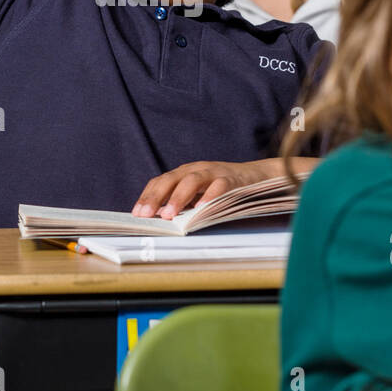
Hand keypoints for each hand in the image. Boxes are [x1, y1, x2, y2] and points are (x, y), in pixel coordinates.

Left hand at [132, 159, 275, 219]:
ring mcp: (213, 172)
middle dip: (156, 197)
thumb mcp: (198, 193)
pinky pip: (218, 187)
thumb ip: (182, 203)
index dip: (147, 196)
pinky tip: (201, 209)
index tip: (136, 214)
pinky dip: (209, 197)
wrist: (255, 176)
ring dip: (178, 197)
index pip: (160, 181)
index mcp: (184, 173)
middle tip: (146, 215)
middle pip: (170, 179)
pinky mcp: (231, 179)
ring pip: (192, 180)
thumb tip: (159, 220)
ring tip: (169, 214)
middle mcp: (196, 170)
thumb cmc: (222, 189)